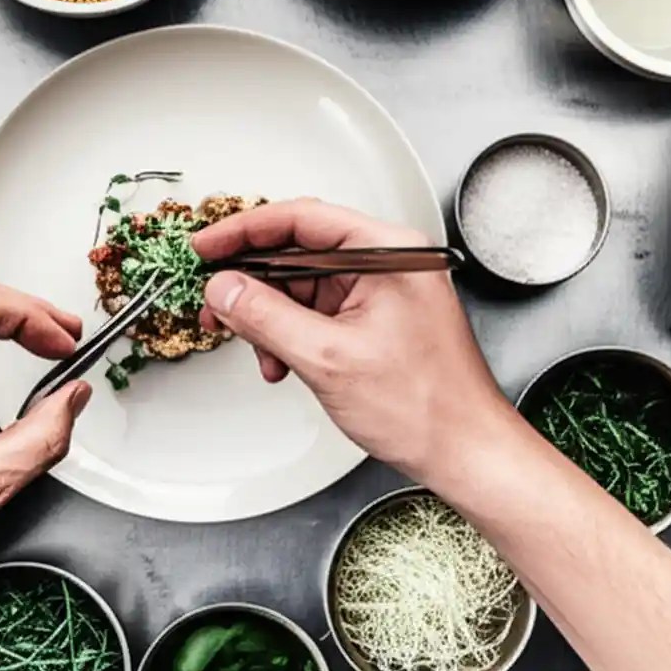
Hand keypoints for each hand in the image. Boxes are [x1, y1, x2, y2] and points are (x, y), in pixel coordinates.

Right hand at [192, 200, 508, 487]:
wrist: (463, 451)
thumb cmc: (426, 406)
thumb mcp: (327, 358)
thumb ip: (266, 316)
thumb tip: (224, 287)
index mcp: (388, 251)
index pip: (301, 219)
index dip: (244, 231)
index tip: (207, 247)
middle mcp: (387, 262)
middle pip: (297, 252)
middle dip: (251, 284)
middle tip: (214, 302)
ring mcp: (381, 291)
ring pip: (301, 287)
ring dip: (269, 318)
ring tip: (254, 348)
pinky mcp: (374, 319)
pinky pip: (316, 313)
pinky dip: (289, 335)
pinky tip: (280, 361)